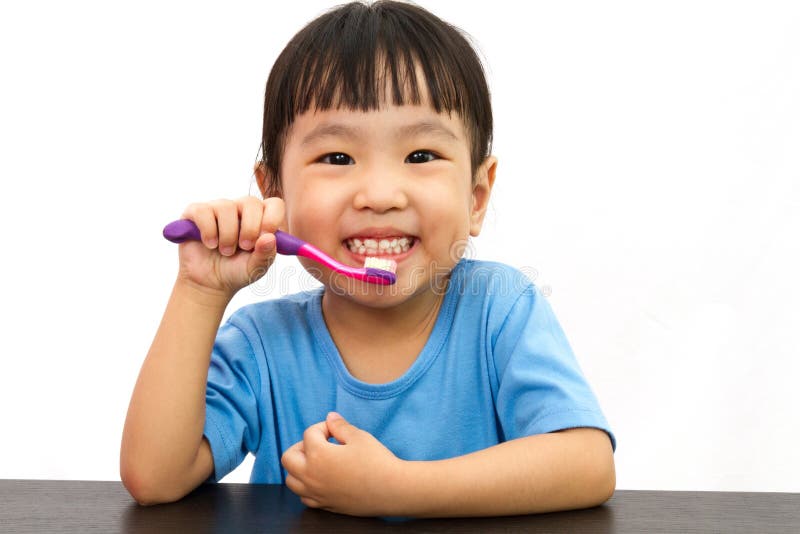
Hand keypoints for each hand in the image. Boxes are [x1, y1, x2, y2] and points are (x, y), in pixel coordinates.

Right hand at [177, 196, 284, 296]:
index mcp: (260, 219)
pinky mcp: (196, 212)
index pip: (274, 204)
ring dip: (228, 235)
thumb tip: (270, 237)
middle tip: (244, 247)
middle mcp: (240, 209)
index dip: (272, 218)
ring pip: (226, 207)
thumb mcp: (255, 268)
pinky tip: (210, 244)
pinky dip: (208, 231)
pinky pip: (203, 212)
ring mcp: (218, 208)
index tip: (264, 237)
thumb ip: (266, 254)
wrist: (208, 283)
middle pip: (251, 202)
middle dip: (249, 229)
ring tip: (225, 251)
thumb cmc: (235, 271)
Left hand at [281, 412, 406, 515]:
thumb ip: (340, 426)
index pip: (309, 434)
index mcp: (318, 455)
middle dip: (302, 446)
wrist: (393, 490)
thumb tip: (330, 417)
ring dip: (299, 467)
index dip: (323, 427)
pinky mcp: (324, 505)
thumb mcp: (359, 437)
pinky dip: (306, 486)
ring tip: (318, 461)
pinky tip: (322, 479)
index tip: (336, 429)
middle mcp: (311, 476)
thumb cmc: (377, 462)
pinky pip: (303, 496)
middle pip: (289, 457)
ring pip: (291, 480)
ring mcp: (316, 493)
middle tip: (321, 443)